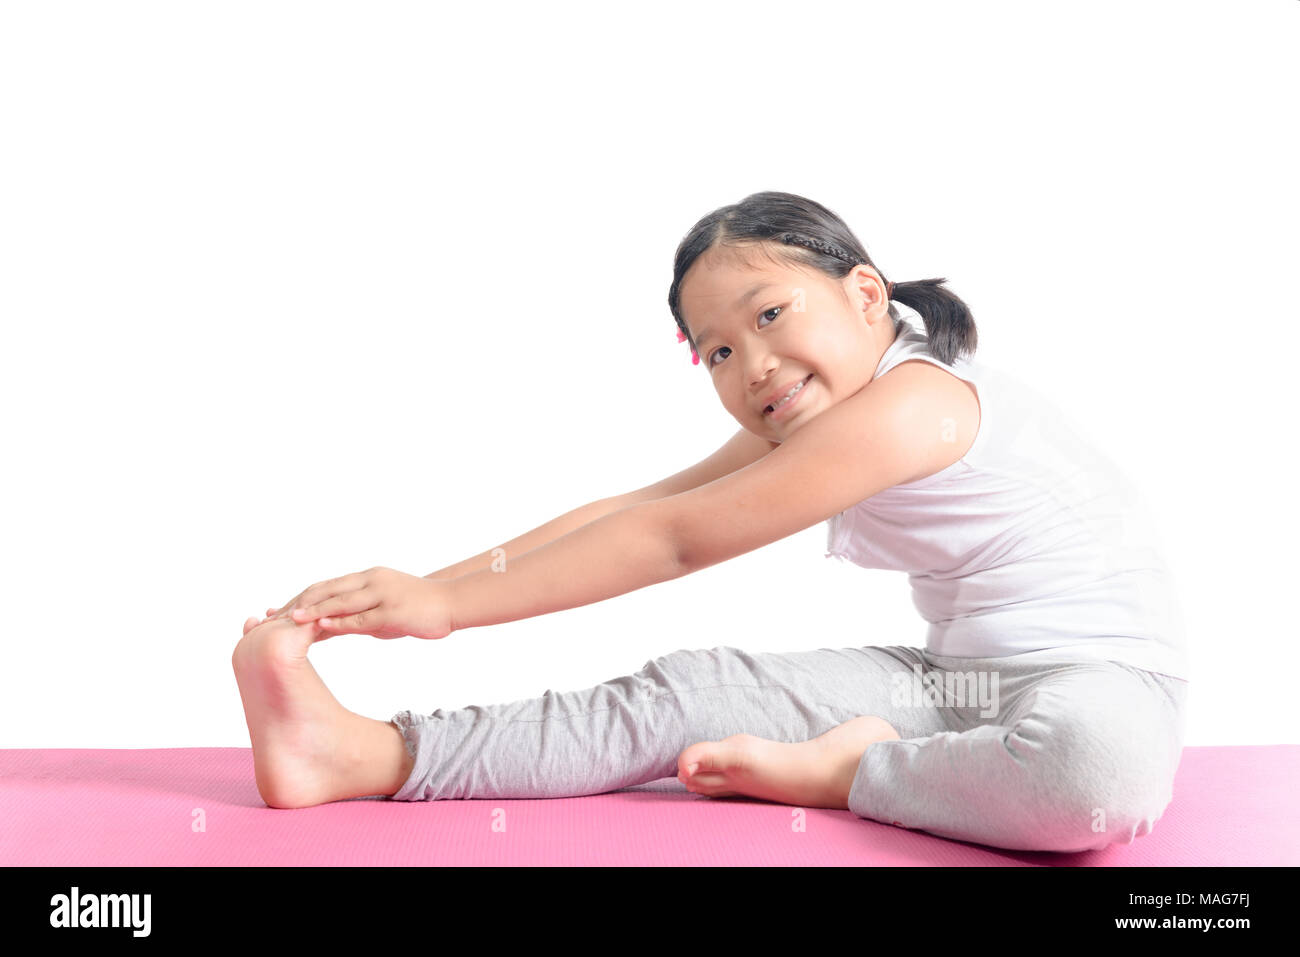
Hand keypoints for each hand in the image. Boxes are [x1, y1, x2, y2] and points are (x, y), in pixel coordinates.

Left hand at [267, 566, 453, 640]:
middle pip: (325, 590)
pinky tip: (322, 626)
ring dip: (313, 609)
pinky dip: (339, 620)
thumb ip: (355, 617)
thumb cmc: (417, 610)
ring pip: (340, 600)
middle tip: (273, 618)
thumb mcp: (381, 613)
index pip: (324, 587)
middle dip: (297, 604)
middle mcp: (370, 581)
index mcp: (366, 578)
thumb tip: (326, 629)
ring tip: (290, 619)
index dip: (299, 600)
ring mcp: (381, 594)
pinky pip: (361, 616)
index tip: (276, 613)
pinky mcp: (393, 610)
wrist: (452, 603)